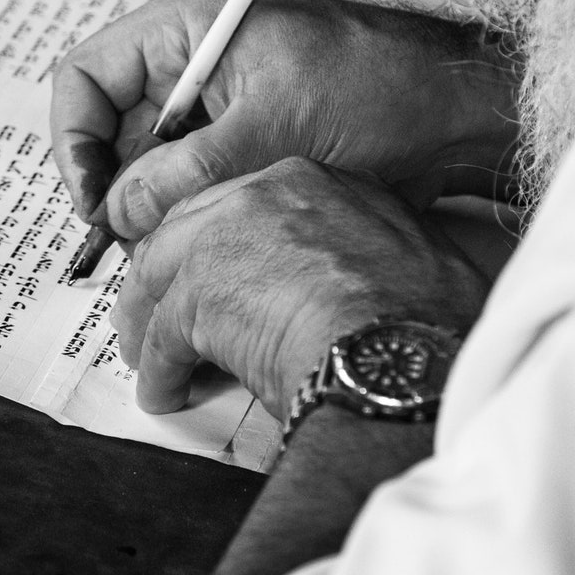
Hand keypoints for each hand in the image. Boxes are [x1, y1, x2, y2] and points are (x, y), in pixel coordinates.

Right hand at [49, 0, 519, 240]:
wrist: (459, 109)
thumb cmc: (380, 88)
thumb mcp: (272, 129)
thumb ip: (187, 171)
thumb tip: (119, 211)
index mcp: (184, 28)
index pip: (85, 75)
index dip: (72, 140)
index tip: (92, 204)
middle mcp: (189, 61)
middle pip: (109, 126)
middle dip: (111, 187)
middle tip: (128, 248)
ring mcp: (215, 102)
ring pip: (147, 162)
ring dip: (150, 209)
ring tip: (171, 252)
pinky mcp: (241, 140)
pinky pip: (187, 179)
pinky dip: (185, 214)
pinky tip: (203, 245)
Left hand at [112, 157, 491, 417]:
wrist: (402, 355)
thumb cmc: (426, 319)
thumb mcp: (409, 251)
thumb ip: (366, 247)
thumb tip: (363, 279)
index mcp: (314, 180)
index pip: (243, 203)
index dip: (223, 242)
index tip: (220, 271)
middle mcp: (262, 193)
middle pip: (187, 227)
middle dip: (169, 273)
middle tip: (162, 309)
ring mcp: (224, 238)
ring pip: (159, 275)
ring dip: (148, 320)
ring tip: (148, 355)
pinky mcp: (198, 293)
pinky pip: (163, 337)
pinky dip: (160, 370)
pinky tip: (165, 394)